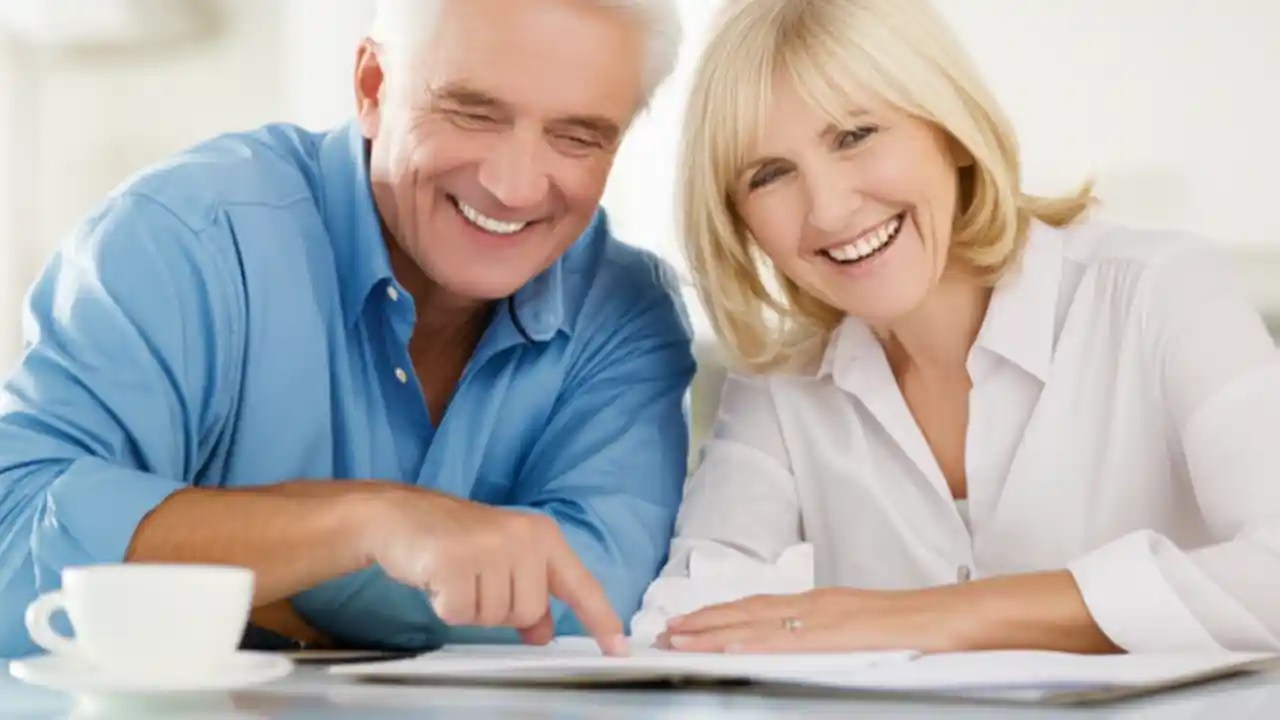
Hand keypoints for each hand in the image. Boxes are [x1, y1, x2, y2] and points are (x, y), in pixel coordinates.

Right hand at [358, 485, 627, 655]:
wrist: (399, 516)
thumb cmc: (454, 539)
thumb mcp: (501, 560)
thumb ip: (528, 594)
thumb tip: (544, 633)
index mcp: (542, 536)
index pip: (580, 584)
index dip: (600, 618)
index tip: (618, 648)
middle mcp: (523, 538)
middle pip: (528, 611)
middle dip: (499, 608)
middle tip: (474, 579)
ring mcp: (490, 548)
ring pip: (496, 617)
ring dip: (471, 607)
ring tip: (455, 575)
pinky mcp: (456, 562)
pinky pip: (462, 614)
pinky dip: (447, 606)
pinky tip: (438, 579)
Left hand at [659, 587, 965, 653]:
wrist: (957, 619)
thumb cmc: (918, 630)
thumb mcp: (863, 633)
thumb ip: (829, 638)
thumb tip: (800, 650)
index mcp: (821, 604)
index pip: (757, 607)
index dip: (718, 615)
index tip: (686, 623)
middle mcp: (816, 604)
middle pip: (746, 611)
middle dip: (702, 622)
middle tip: (663, 632)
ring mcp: (825, 617)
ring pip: (756, 622)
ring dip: (712, 630)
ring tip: (677, 638)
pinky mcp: (838, 634)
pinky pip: (786, 640)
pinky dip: (752, 642)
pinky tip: (726, 648)